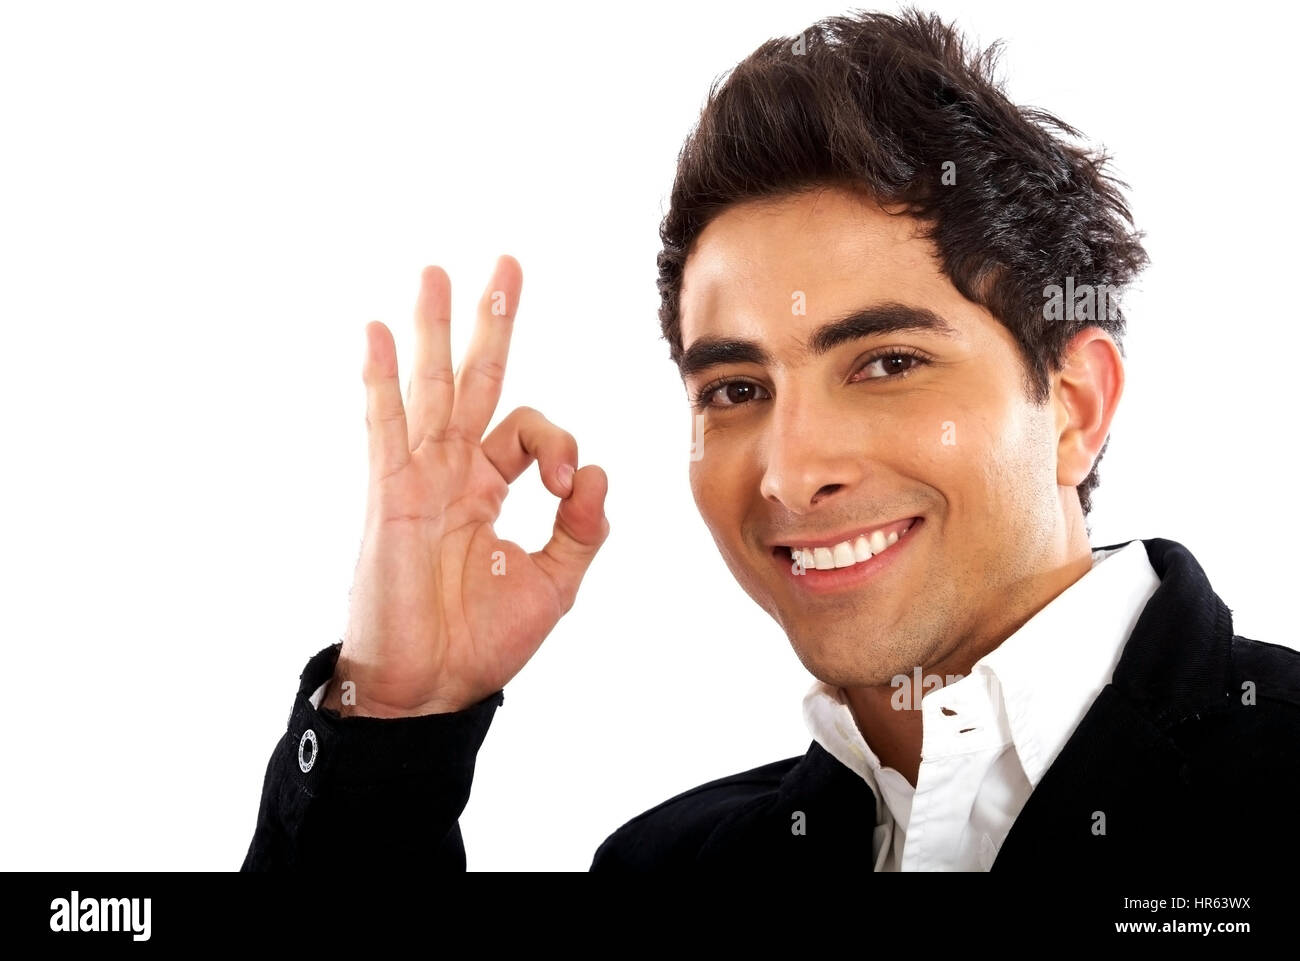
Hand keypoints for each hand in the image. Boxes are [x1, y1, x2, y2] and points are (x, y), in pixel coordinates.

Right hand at [323, 256, 609, 716]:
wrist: (428, 690)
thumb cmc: (479, 641)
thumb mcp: (555, 583)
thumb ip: (583, 528)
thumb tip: (596, 474)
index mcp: (487, 489)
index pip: (528, 431)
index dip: (559, 446)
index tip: (565, 490)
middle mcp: (451, 473)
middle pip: (475, 381)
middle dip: (491, 323)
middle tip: (507, 263)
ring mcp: (417, 479)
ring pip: (430, 389)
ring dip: (435, 330)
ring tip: (437, 273)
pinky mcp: (389, 497)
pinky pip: (385, 428)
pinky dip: (383, 381)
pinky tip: (381, 334)